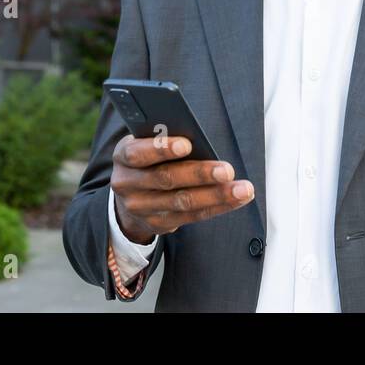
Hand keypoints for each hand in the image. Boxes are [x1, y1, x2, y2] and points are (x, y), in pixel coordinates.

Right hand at [110, 133, 255, 243]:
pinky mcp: (158, 224)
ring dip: (217, 195)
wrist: (129, 198)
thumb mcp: (144, 145)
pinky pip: (192, 216)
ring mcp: (141, 208)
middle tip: (227, 170)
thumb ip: (161, 140)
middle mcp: (127, 184)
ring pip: (183, 201)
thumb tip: (196, 139)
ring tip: (242, 188)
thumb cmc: (147, 159)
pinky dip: (218, 207)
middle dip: (200, 174)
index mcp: (122, 157)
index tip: (187, 144)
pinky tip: (236, 198)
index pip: (137, 152)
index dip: (161, 148)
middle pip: (166, 179)